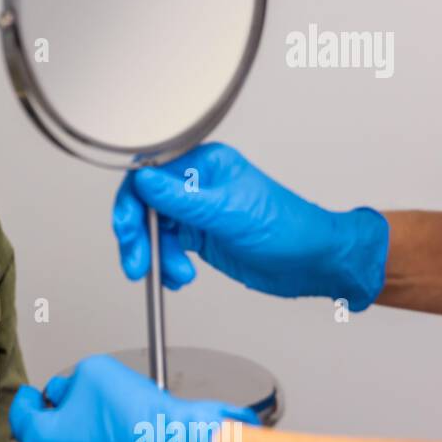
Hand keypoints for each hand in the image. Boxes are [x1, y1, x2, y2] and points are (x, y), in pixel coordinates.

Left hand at [9, 354, 259, 441]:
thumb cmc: (137, 415)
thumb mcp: (92, 372)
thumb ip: (69, 382)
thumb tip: (66, 393)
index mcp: (42, 441)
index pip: (21, 416)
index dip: (27, 400)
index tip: (32, 395)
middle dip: (60, 422)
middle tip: (81, 405)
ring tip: (114, 427)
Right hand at [112, 142, 389, 309]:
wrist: (313, 263)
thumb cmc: (288, 229)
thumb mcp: (230, 212)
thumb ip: (182, 198)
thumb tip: (143, 180)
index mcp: (205, 165)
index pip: (150, 177)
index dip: (132, 203)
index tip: (127, 229)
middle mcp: (197, 185)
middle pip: (145, 206)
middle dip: (140, 237)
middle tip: (137, 262)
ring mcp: (197, 212)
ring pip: (155, 231)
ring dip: (157, 256)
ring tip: (175, 274)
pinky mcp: (200, 236)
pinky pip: (168, 248)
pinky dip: (166, 265)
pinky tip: (178, 276)